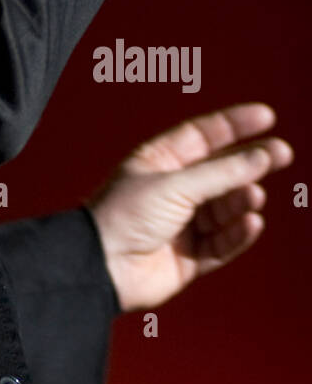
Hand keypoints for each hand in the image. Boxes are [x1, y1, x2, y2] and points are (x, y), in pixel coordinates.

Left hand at [85, 103, 293, 312]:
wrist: (100, 266)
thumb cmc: (121, 216)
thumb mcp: (173, 185)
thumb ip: (220, 173)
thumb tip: (259, 157)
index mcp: (159, 161)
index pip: (203, 135)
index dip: (234, 125)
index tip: (266, 117)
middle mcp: (173, 189)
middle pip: (221, 171)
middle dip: (251, 162)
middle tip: (282, 154)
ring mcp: (182, 223)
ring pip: (225, 208)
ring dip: (242, 199)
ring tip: (253, 195)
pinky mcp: (189, 257)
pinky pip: (223, 242)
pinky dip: (238, 233)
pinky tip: (252, 222)